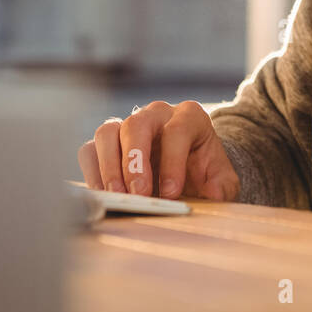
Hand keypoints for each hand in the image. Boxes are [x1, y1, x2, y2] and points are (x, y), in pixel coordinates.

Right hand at [76, 100, 239, 200]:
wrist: (191, 173)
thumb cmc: (206, 173)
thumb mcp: (222, 180)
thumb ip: (222, 187)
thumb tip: (214, 196)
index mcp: (189, 117)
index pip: (177, 131)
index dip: (173, 162)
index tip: (171, 193)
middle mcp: (156, 114)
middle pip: (136, 125)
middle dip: (135, 161)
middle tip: (138, 193)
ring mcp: (128, 126)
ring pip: (107, 132)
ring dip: (109, 167)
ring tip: (118, 196)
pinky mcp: (108, 143)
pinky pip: (89, 150)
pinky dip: (93, 173)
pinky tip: (104, 195)